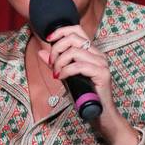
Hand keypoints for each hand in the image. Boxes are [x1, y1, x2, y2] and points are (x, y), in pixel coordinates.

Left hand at [39, 21, 122, 139]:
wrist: (99, 114)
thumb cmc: (84, 96)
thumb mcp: (66, 77)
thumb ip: (55, 64)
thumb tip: (41, 52)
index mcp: (91, 52)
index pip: (77, 30)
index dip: (60, 31)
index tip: (48, 40)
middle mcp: (98, 54)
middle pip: (73, 38)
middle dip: (57, 49)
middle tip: (52, 63)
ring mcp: (102, 63)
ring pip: (74, 51)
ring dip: (60, 62)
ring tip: (57, 74)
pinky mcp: (102, 74)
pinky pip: (79, 66)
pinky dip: (66, 70)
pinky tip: (61, 77)